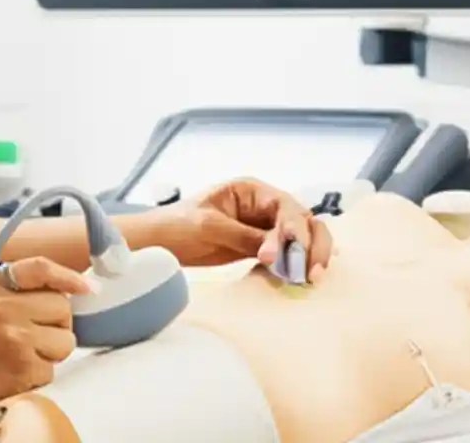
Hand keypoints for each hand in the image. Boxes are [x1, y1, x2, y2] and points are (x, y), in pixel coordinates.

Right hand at [0, 257, 92, 418]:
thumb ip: (14, 289)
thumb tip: (66, 290)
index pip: (41, 269)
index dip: (69, 277)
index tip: (88, 289)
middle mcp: (5, 308)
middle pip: (63, 308)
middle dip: (56, 323)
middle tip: (33, 334)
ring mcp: (15, 339)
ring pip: (66, 341)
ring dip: (52, 351)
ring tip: (23, 354)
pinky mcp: (22, 369)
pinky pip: (52, 369)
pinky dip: (38, 374)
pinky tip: (13, 372)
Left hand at [159, 177, 333, 280]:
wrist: (158, 243)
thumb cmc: (177, 225)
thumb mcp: (208, 226)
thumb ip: (243, 235)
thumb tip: (278, 251)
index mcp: (251, 191)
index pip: (285, 207)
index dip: (292, 229)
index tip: (284, 252)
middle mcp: (263, 206)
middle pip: (303, 221)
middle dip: (312, 243)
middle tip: (310, 271)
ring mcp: (264, 228)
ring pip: (301, 238)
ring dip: (310, 255)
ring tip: (310, 278)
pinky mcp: (260, 249)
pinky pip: (286, 256)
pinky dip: (297, 265)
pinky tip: (303, 278)